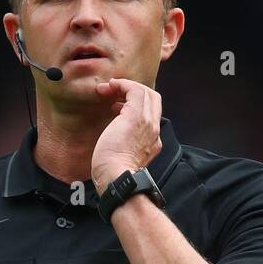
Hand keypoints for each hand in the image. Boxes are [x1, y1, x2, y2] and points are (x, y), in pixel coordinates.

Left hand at [91, 79, 162, 193]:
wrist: (116, 178)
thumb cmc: (113, 173)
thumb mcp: (123, 158)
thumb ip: (125, 145)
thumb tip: (115, 135)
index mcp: (152, 142)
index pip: (151, 114)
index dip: (135, 105)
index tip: (117, 105)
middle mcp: (154, 130)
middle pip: (153, 99)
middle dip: (133, 91)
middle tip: (114, 93)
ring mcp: (147, 122)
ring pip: (145, 92)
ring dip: (125, 86)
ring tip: (109, 89)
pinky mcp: (136, 116)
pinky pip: (135, 90)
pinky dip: (123, 84)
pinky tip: (111, 86)